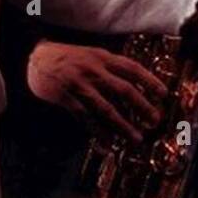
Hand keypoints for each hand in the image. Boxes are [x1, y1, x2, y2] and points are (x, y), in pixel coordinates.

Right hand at [25, 41, 167, 140]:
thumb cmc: (67, 57)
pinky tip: (108, 143)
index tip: (164, 94)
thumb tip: (133, 85)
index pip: (132, 68)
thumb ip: (110, 67)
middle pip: (124, 90)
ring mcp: (80, 85)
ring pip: (107, 108)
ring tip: (137, 138)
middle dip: (142, 106)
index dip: (150, 81)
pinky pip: (86, 118)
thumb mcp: (92, 54)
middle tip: (155, 120)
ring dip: (124, 125)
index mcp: (103, 57)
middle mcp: (94, 70)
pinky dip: (98, 132)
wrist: (34, 56)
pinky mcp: (66, 98)